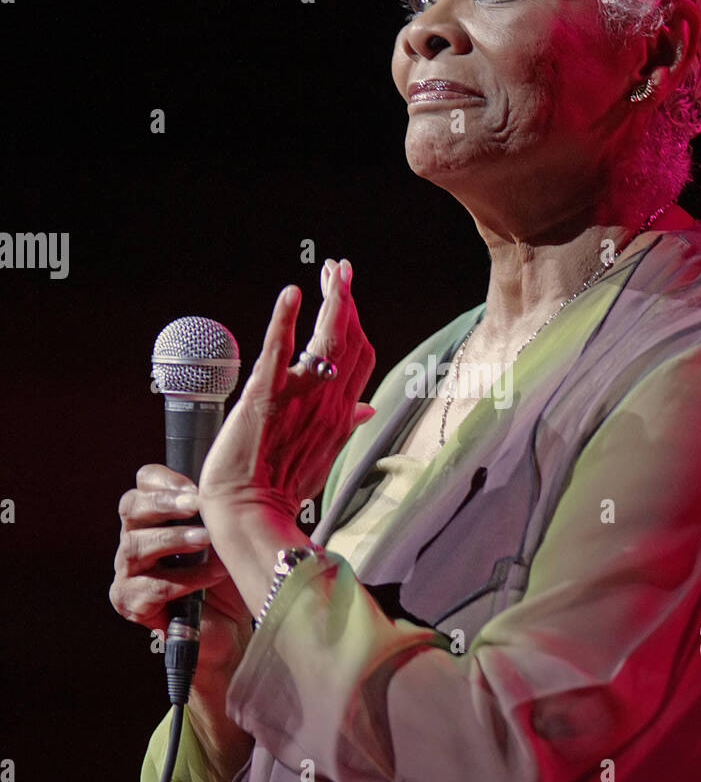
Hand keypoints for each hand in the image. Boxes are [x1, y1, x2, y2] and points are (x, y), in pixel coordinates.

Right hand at [110, 463, 251, 677]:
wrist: (231, 630)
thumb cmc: (229, 579)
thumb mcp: (229, 538)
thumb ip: (220, 510)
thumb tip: (235, 478)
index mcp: (156, 517)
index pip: (145, 482)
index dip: (165, 480)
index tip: (196, 486)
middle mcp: (136, 539)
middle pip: (131, 507)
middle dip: (164, 503)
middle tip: (194, 504)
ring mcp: (128, 573)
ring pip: (136, 546)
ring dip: (175, 540)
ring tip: (206, 539)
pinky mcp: (131, 603)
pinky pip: (152, 587)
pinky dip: (185, 580)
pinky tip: (212, 577)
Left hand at [197, 259, 375, 523]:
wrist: (250, 511)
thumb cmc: (281, 488)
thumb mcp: (323, 455)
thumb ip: (347, 425)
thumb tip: (369, 409)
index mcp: (341, 413)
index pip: (362, 357)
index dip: (359, 325)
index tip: (349, 299)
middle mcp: (328, 401)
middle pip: (350, 340)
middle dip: (347, 300)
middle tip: (341, 270)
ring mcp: (300, 396)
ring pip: (328, 339)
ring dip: (332, 300)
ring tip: (332, 272)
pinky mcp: (266, 394)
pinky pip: (280, 349)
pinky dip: (286, 319)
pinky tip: (291, 293)